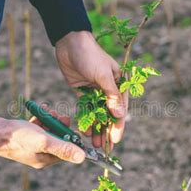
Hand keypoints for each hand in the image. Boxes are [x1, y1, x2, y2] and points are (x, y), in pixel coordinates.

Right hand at [0, 116, 85, 168]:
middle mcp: (39, 154)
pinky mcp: (24, 136)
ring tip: (49, 112)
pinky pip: (37, 127)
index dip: (71, 138)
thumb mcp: (44, 141)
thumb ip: (63, 148)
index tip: (72, 127)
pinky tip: (40, 111)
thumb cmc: (17, 137)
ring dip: (50, 120)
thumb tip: (82, 158)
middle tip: (61, 116)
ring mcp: (31, 145)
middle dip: (60, 126)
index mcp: (44, 159)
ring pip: (48, 131)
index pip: (66, 151)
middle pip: (57, 139)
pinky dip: (40, 118)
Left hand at [55, 31, 126, 148]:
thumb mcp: (102, 75)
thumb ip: (111, 95)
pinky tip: (85, 131)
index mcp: (119, 84)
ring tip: (94, 143)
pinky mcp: (83, 92)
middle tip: (104, 147)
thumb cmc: (90, 55)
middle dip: (107, 131)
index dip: (118, 125)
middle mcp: (109, 89)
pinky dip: (86, 120)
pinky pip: (86, 109)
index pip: (120, 108)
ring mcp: (96, 91)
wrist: (70, 43)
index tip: (115, 139)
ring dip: (97, 128)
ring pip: (98, 114)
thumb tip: (120, 114)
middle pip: (110, 114)